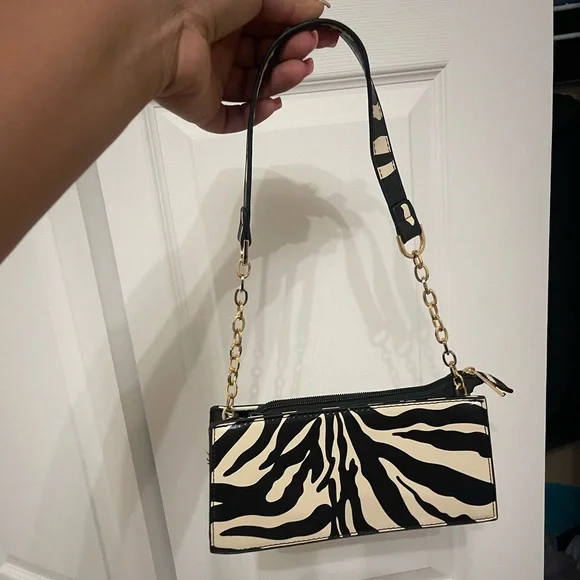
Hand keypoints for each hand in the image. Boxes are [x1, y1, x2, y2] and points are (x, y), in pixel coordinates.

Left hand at [157, 0, 337, 132]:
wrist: (160, 28)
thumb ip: (290, 2)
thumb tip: (317, 10)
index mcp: (228, 13)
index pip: (271, 26)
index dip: (300, 31)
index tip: (327, 36)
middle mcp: (219, 44)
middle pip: (265, 57)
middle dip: (293, 54)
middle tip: (308, 50)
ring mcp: (210, 77)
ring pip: (254, 86)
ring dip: (280, 80)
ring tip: (296, 70)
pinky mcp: (202, 107)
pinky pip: (232, 117)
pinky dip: (255, 114)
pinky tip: (271, 102)